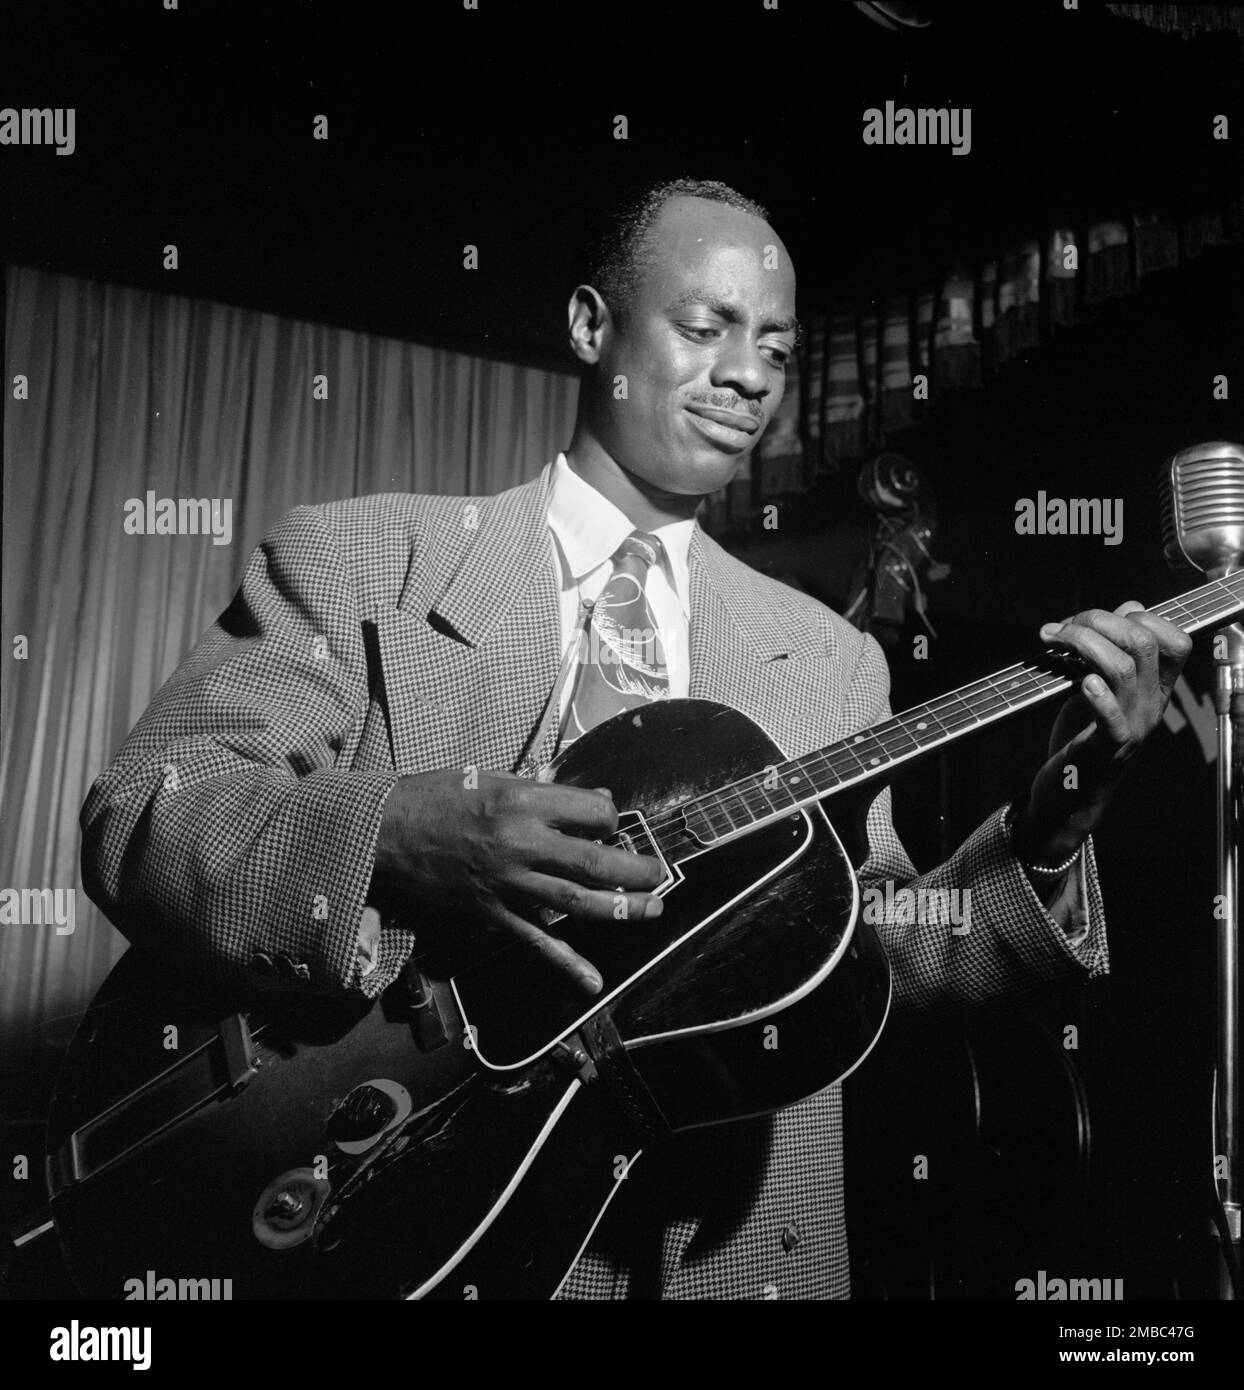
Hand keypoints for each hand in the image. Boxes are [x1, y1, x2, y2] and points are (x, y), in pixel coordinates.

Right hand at [372, 769, 664, 993]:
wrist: (381, 833)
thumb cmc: (434, 797)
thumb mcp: (491, 777)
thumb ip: (543, 792)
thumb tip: (594, 804)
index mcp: (522, 802)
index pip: (591, 813)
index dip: (610, 817)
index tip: (612, 821)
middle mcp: (520, 844)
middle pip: (594, 863)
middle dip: (636, 871)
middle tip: (661, 873)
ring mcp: (507, 883)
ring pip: (576, 903)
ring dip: (621, 909)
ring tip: (653, 910)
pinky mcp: (491, 913)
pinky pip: (535, 941)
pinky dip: (566, 963)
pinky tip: (593, 981)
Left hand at [1013, 602, 1191, 867]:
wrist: (1072, 790)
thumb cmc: (1084, 732)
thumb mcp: (1103, 684)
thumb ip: (1114, 649)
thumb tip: (1125, 609)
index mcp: (1155, 686)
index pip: (1174, 639)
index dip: (1137, 617)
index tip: (1092, 619)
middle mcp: (1150, 703)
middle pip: (1143, 643)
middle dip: (1098, 621)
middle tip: (1061, 627)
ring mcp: (1133, 725)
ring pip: (1122, 668)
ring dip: (1083, 644)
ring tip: (1054, 642)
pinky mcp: (1107, 747)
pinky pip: (1113, 718)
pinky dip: (1097, 695)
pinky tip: (1081, 684)